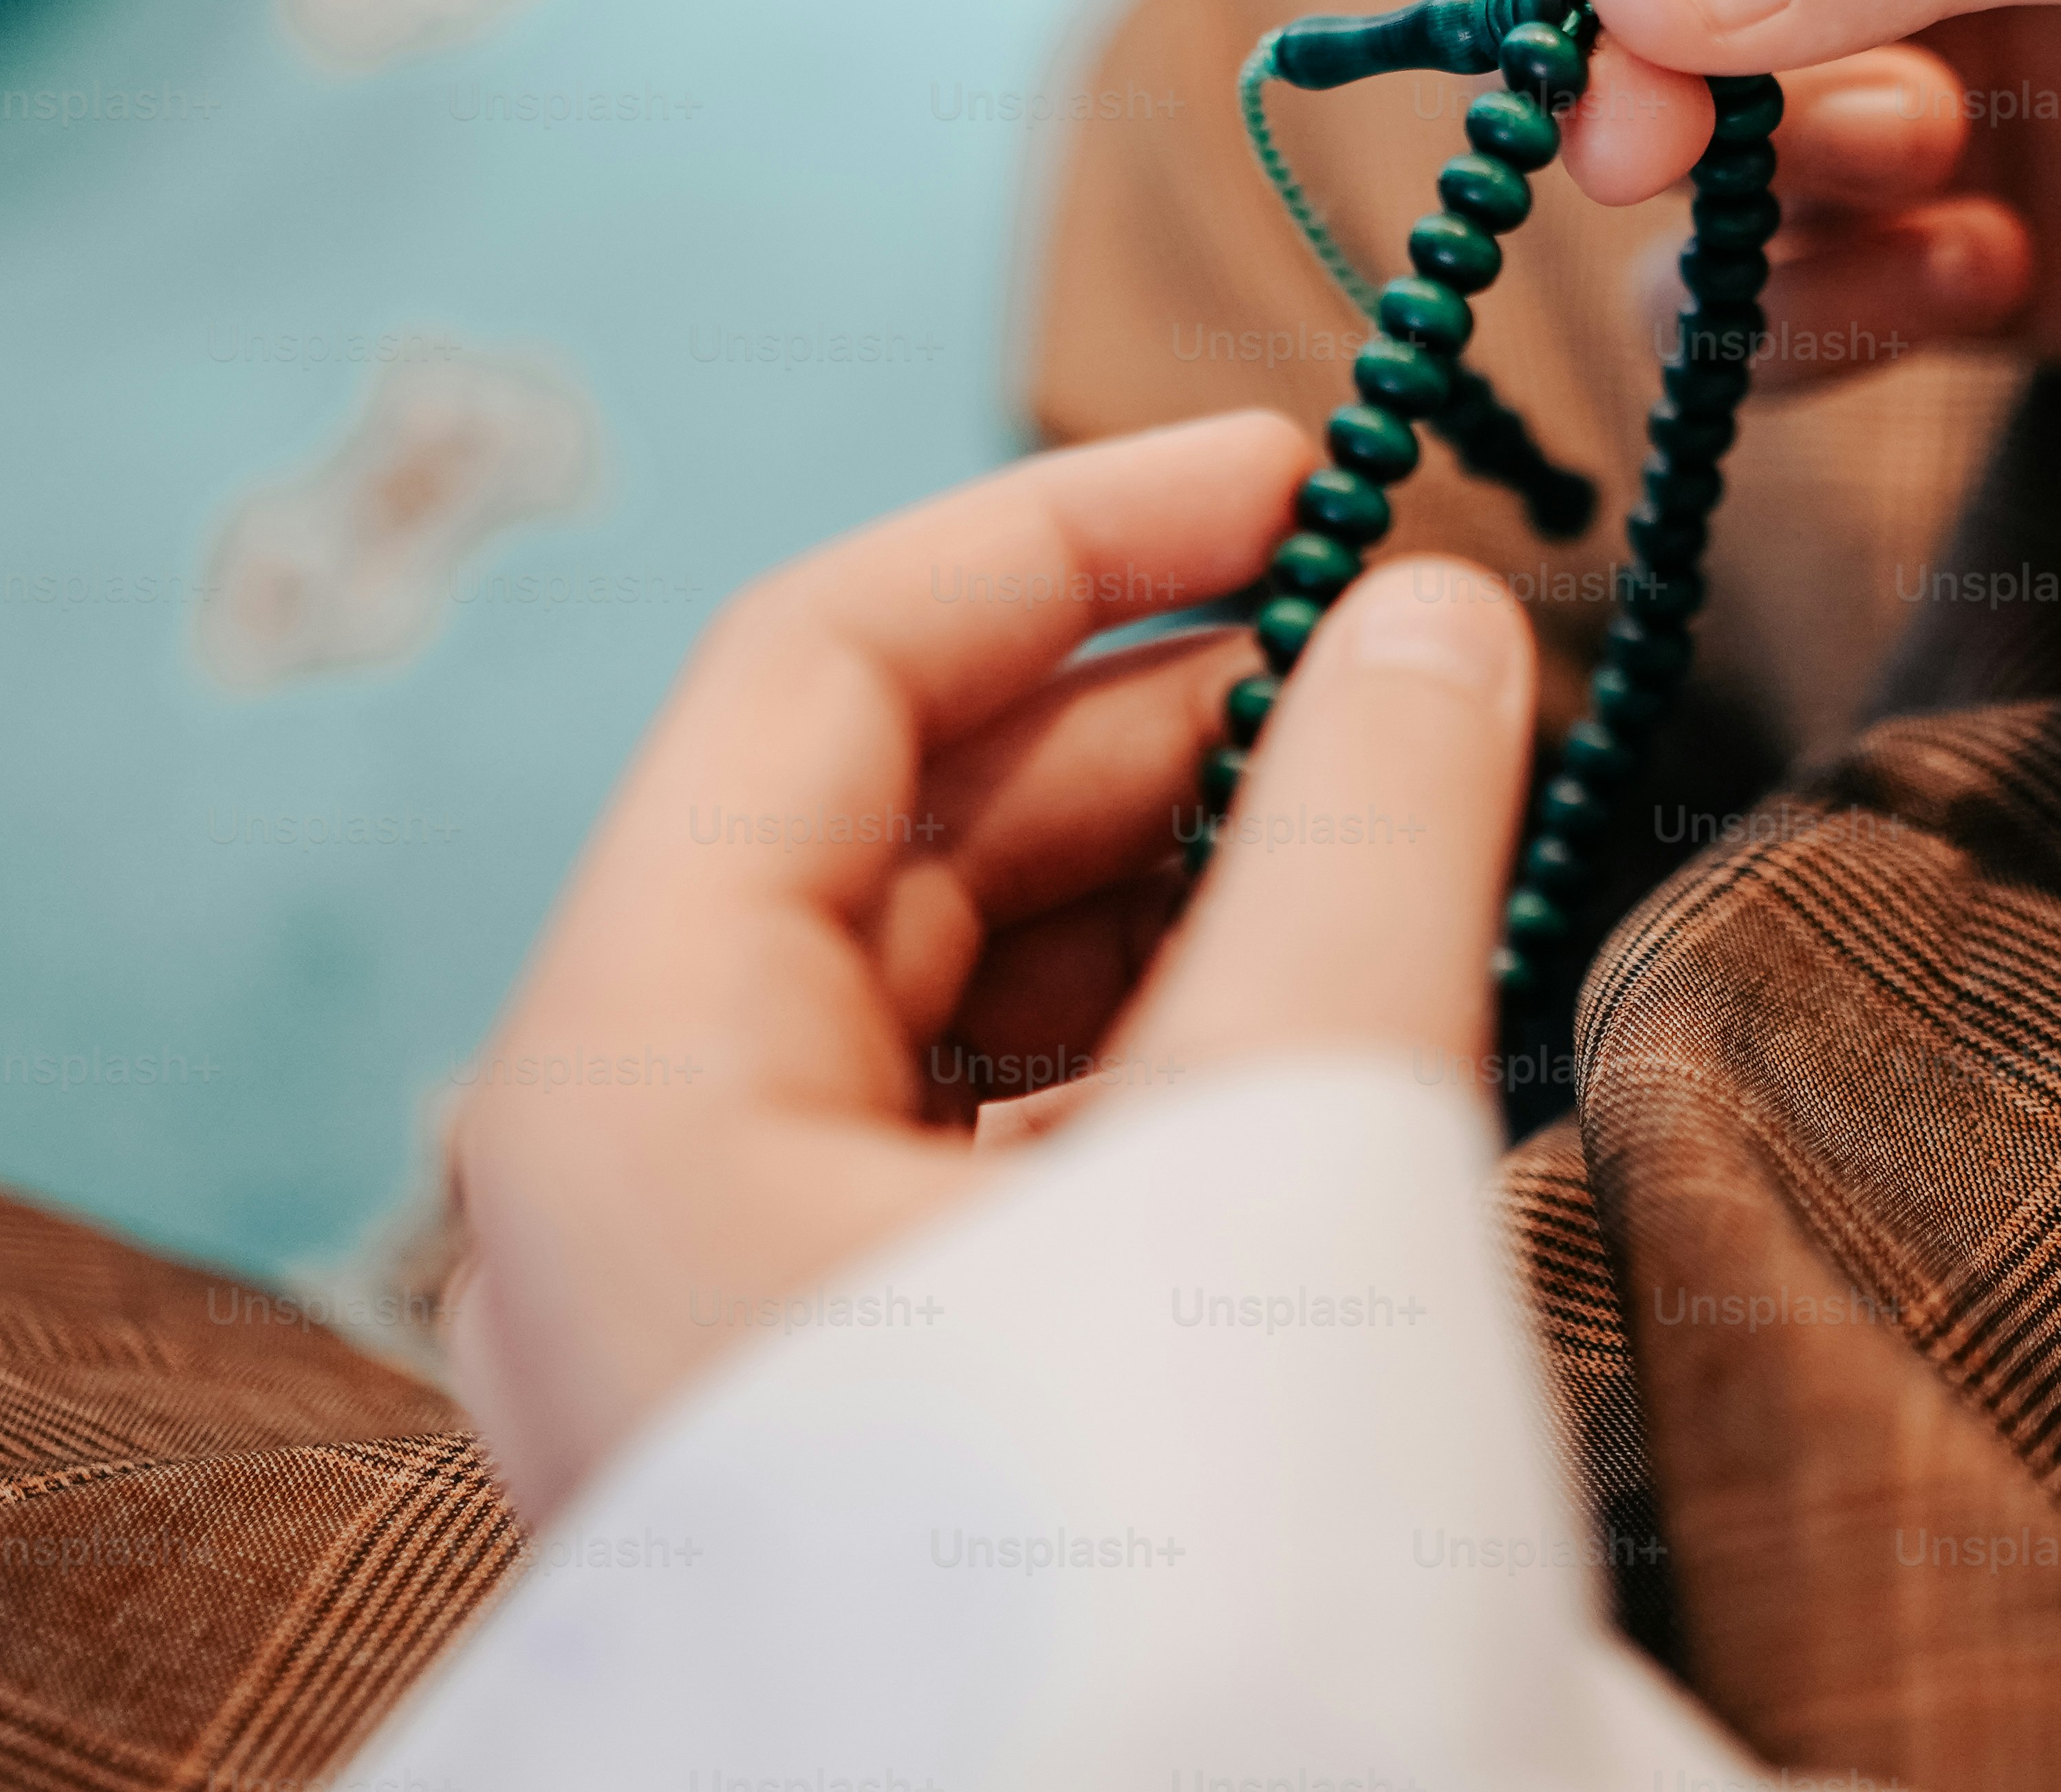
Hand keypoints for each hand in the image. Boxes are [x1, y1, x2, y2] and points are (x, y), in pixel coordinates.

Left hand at [438, 411, 1535, 1511]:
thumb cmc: (1176, 1586)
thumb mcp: (1292, 1148)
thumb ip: (1367, 838)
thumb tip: (1440, 612)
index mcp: (622, 1091)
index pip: (814, 669)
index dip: (1074, 533)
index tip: (1302, 473)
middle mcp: (621, 1199)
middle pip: (882, 835)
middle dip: (1160, 722)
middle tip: (1405, 659)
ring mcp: (721, 1328)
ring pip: (943, 1001)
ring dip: (1174, 887)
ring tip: (1396, 820)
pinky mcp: (848, 1431)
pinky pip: (975, 1161)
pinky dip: (1151, 1057)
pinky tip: (1324, 1005)